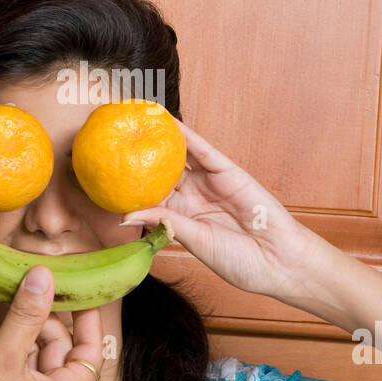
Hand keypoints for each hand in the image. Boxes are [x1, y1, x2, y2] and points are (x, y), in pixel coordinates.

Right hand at [0, 266, 104, 380]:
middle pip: (56, 349)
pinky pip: (16, 372)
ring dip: (3, 338)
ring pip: (30, 357)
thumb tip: (45, 276)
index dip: (83, 316)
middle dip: (24, 324)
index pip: (90, 349)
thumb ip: (26, 313)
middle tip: (1, 305)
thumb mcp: (1, 354)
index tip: (73, 289)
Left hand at [118, 118, 315, 300]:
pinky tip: (167, 121)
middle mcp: (193, 197)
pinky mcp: (227, 171)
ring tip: (134, 119)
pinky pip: (203, 150)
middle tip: (112, 139)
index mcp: (182, 218)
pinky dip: (187, 135)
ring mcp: (209, 183)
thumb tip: (125, 215)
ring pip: (179, 156)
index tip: (102, 175)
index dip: (128, 186)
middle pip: (159, 172)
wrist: (279, 261)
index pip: (149, 197)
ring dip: (159, 139)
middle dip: (138, 157)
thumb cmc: (240, 261)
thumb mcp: (194, 241)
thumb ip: (164, 223)